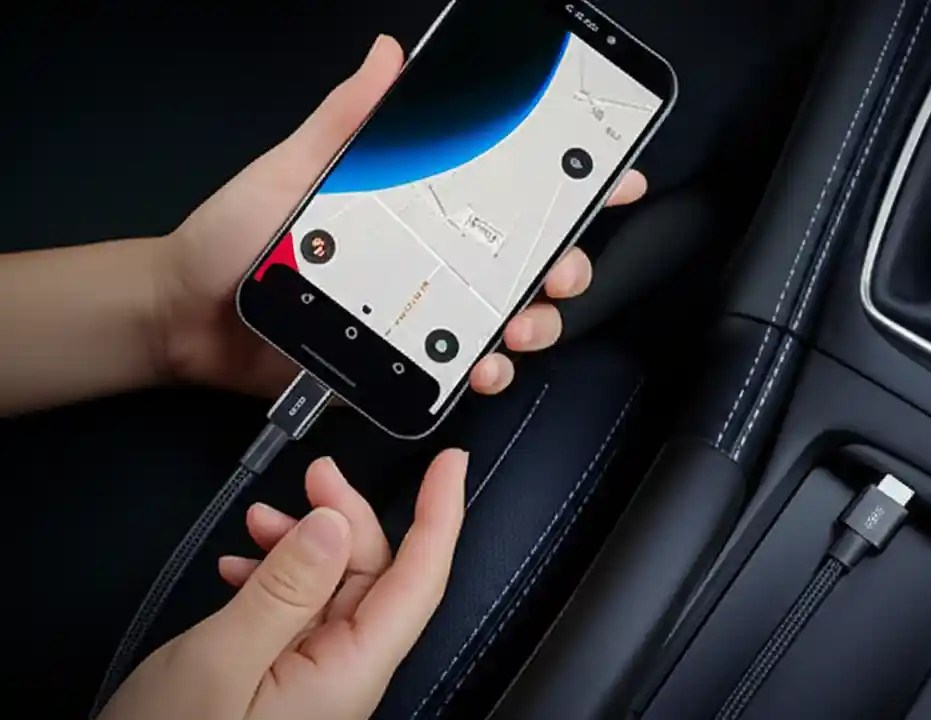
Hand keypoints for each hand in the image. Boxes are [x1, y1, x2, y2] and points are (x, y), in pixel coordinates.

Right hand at [100, 450, 467, 719]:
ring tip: (257, 524)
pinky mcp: (288, 684)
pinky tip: (240, 569)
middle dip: (346, 517)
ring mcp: (319, 681)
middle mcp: (346, 675)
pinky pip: (301, 616)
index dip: (441, 515)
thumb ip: (283, 590)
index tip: (450, 464)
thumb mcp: (220, 661)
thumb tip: (334, 524)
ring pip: (335, 590)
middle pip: (375, 575)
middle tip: (311, 478)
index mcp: (350, 671)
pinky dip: (276, 579)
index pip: (420, 579)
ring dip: (302, 546)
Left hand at [155, 34, 646, 397]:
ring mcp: (425, 316)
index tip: (616, 180)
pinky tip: (482, 367)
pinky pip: (463, 372)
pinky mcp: (406, 366)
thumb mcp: (293, 170)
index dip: (569, 188)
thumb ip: (346, 121)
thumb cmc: (235, 237)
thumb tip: (389, 58)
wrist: (187, 318)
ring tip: (522, 325)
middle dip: (567, 264)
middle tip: (562, 268)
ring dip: (536, 324)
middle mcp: (435, 262)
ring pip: (512, 320)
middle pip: (529, 263)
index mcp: (421, 210)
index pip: (505, 194)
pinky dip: (488, 372)